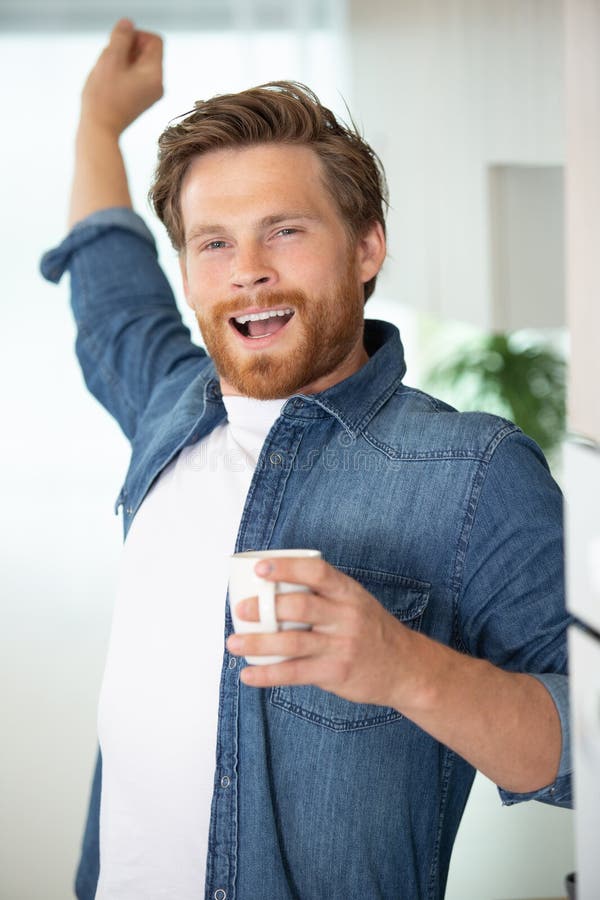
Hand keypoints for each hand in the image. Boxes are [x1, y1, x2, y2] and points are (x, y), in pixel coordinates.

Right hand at [80, 18, 162, 136]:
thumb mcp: (111, 59)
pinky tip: (108, 84)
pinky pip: (133, 77)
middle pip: (146, 51)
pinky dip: (120, 74)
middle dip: (126, 49)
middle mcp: (158, 85)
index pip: (155, 40)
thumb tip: (129, 23)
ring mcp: (150, 94)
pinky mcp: (140, 100)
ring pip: (137, 64)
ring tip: (107, 75)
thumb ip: (122, 37)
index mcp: (155, 74)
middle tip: (110, 62)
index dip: (136, 35)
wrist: (100, 130)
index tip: (119, 46)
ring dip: (120, 61)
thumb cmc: (103, 97)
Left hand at [226, 556, 413, 707]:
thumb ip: (322, 595)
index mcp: (348, 592)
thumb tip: (270, 589)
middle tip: (241, 609)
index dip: (286, 567)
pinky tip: (248, 675)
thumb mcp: (355, 602)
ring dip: (258, 643)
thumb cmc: (372, 630)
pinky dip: (268, 675)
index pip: (316, 572)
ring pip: (293, 642)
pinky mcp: (336, 672)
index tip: (260, 568)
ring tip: (234, 643)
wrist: (406, 668)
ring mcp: (341, 645)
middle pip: (301, 606)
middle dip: (265, 607)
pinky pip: (296, 673)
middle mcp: (346, 616)